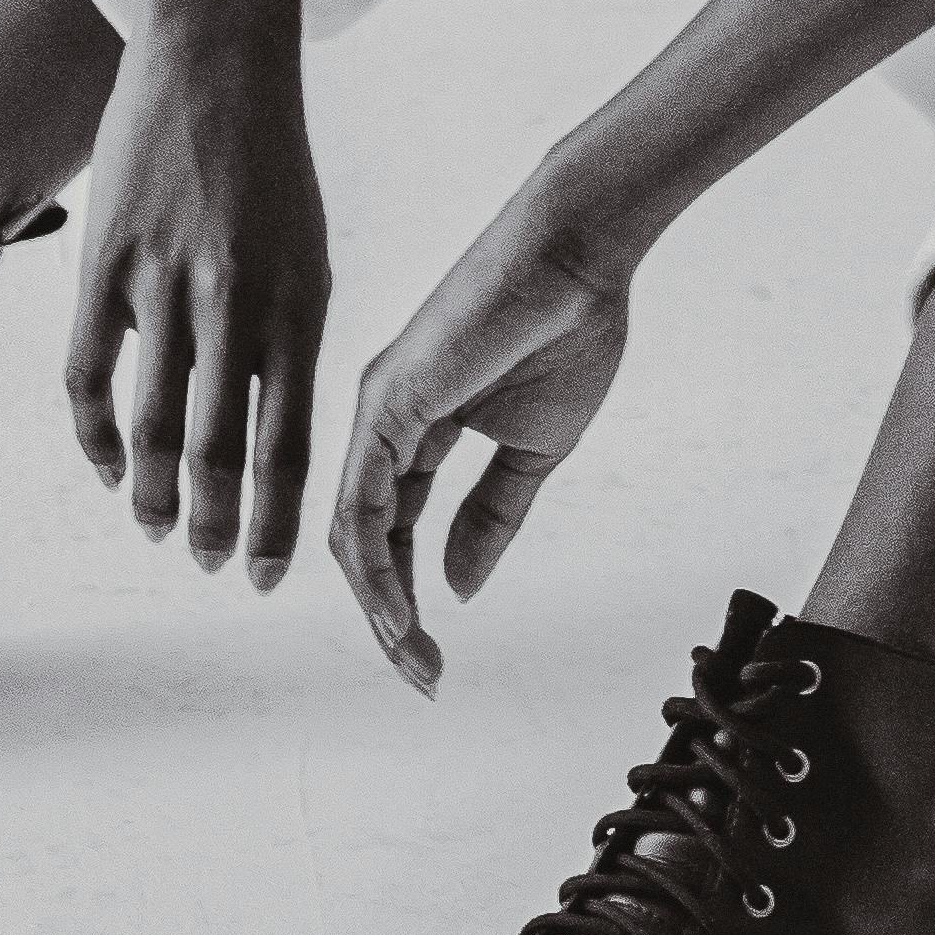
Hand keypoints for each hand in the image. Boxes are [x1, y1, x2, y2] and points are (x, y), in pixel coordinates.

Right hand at [64, 31, 331, 584]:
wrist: (215, 66)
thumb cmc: (269, 170)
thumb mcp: (305, 256)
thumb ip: (286, 341)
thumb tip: (267, 434)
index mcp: (298, 307)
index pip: (288, 445)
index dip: (274, 523)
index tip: (264, 577)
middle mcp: (234, 305)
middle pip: (219, 451)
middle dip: (215, 526)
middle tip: (208, 563)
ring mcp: (163, 286)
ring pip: (152, 426)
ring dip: (154, 495)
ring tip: (158, 529)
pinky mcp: (105, 266)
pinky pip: (89, 376)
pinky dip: (96, 437)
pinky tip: (109, 469)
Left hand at [327, 172, 639, 690]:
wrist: (580, 256)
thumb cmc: (567, 331)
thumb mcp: (532, 449)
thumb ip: (491, 515)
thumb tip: (459, 586)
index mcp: (411, 431)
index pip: (387, 533)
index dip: (405, 600)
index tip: (432, 661)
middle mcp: (381, 425)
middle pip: (361, 542)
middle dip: (387, 619)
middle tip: (422, 678)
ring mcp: (378, 412)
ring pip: (353, 531)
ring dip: (380, 606)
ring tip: (413, 659)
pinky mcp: (388, 402)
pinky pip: (365, 499)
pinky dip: (376, 563)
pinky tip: (399, 609)